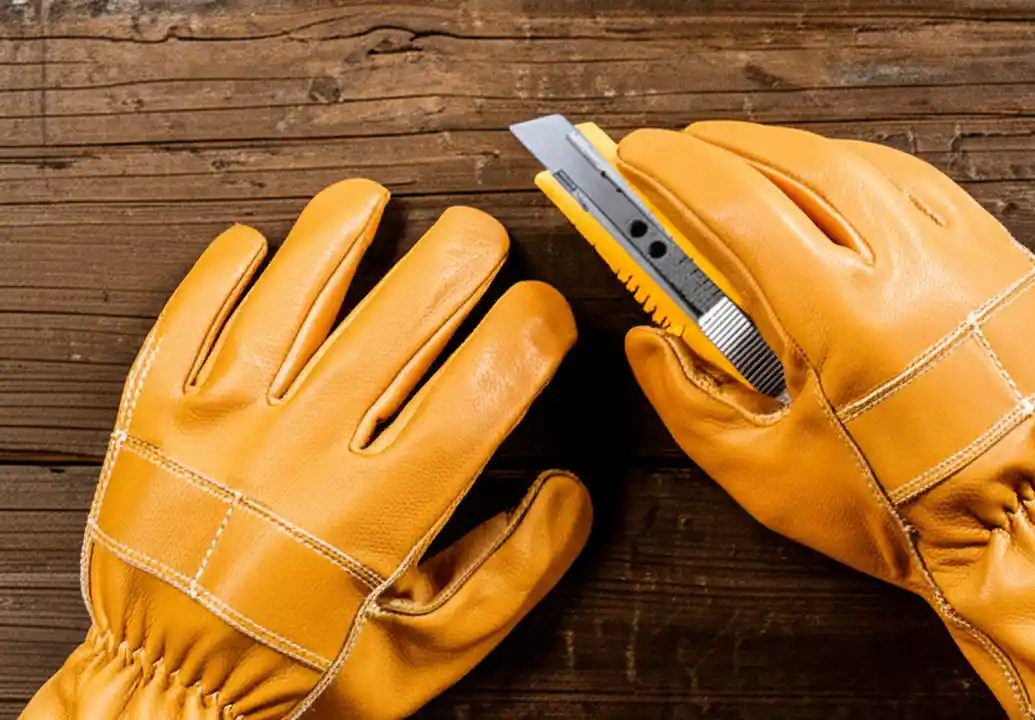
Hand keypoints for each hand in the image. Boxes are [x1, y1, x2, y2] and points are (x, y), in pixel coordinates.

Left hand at [22, 179, 591, 719]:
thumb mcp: (429, 653)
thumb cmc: (306, 672)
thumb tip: (570, 492)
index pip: (476, 392)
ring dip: (339, 235)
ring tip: (372, 202)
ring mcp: (219, 428)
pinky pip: (188, 319)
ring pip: (291, 298)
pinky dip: (225, 271)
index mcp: (374, 515)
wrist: (170, 693)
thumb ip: (510, 572)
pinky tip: (259, 245)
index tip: (543, 314)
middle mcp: (298, 456)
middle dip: (458, 260)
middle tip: (482, 237)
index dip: (529, 333)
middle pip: (397, 322)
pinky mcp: (156, 420)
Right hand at [617, 122, 1034, 718]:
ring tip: (746, 164)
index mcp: (845, 323)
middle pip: (798, 163)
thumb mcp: (764, 475)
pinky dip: (861, 173)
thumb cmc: (895, 510)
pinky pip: (919, 185)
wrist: (1022, 525)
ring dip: (791, 153)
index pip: (741, 209)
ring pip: (862, 163)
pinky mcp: (1001, 258)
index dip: (676, 171)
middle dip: (727, 145)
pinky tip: (831, 184)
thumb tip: (644, 340)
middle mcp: (911, 271)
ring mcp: (966, 255)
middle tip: (683, 150)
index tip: (639, 156)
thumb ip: (687, 401)